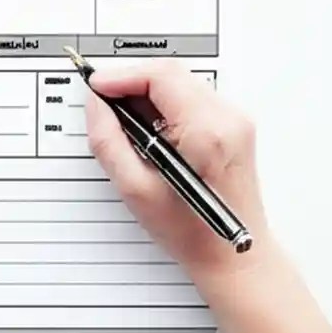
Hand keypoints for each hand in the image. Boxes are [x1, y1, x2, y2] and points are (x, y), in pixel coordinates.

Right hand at [85, 60, 272, 299]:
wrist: (233, 257)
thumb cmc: (193, 234)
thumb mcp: (136, 190)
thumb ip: (109, 141)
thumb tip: (97, 106)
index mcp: (206, 131)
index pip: (159, 76)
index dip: (121, 76)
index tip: (96, 86)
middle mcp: (227, 119)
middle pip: (170, 74)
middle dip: (132, 84)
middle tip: (105, 105)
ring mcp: (235, 121)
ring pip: (180, 84)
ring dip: (148, 94)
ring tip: (127, 125)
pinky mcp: (234, 127)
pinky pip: (192, 98)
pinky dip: (165, 105)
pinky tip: (152, 132)